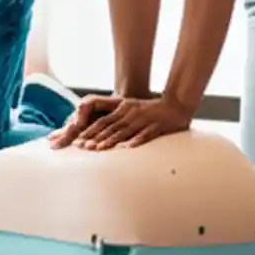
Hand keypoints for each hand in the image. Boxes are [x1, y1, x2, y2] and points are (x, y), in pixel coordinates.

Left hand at [47, 94, 191, 150]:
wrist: (176, 105)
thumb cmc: (151, 110)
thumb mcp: (131, 109)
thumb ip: (118, 119)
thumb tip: (102, 132)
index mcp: (123, 109)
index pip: (103, 121)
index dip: (90, 130)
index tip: (78, 140)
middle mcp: (131, 113)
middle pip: (110, 126)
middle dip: (96, 137)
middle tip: (83, 147)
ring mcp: (144, 120)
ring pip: (124, 131)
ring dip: (111, 140)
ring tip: (99, 149)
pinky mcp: (157, 126)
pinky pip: (145, 135)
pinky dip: (136, 141)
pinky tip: (127, 148)